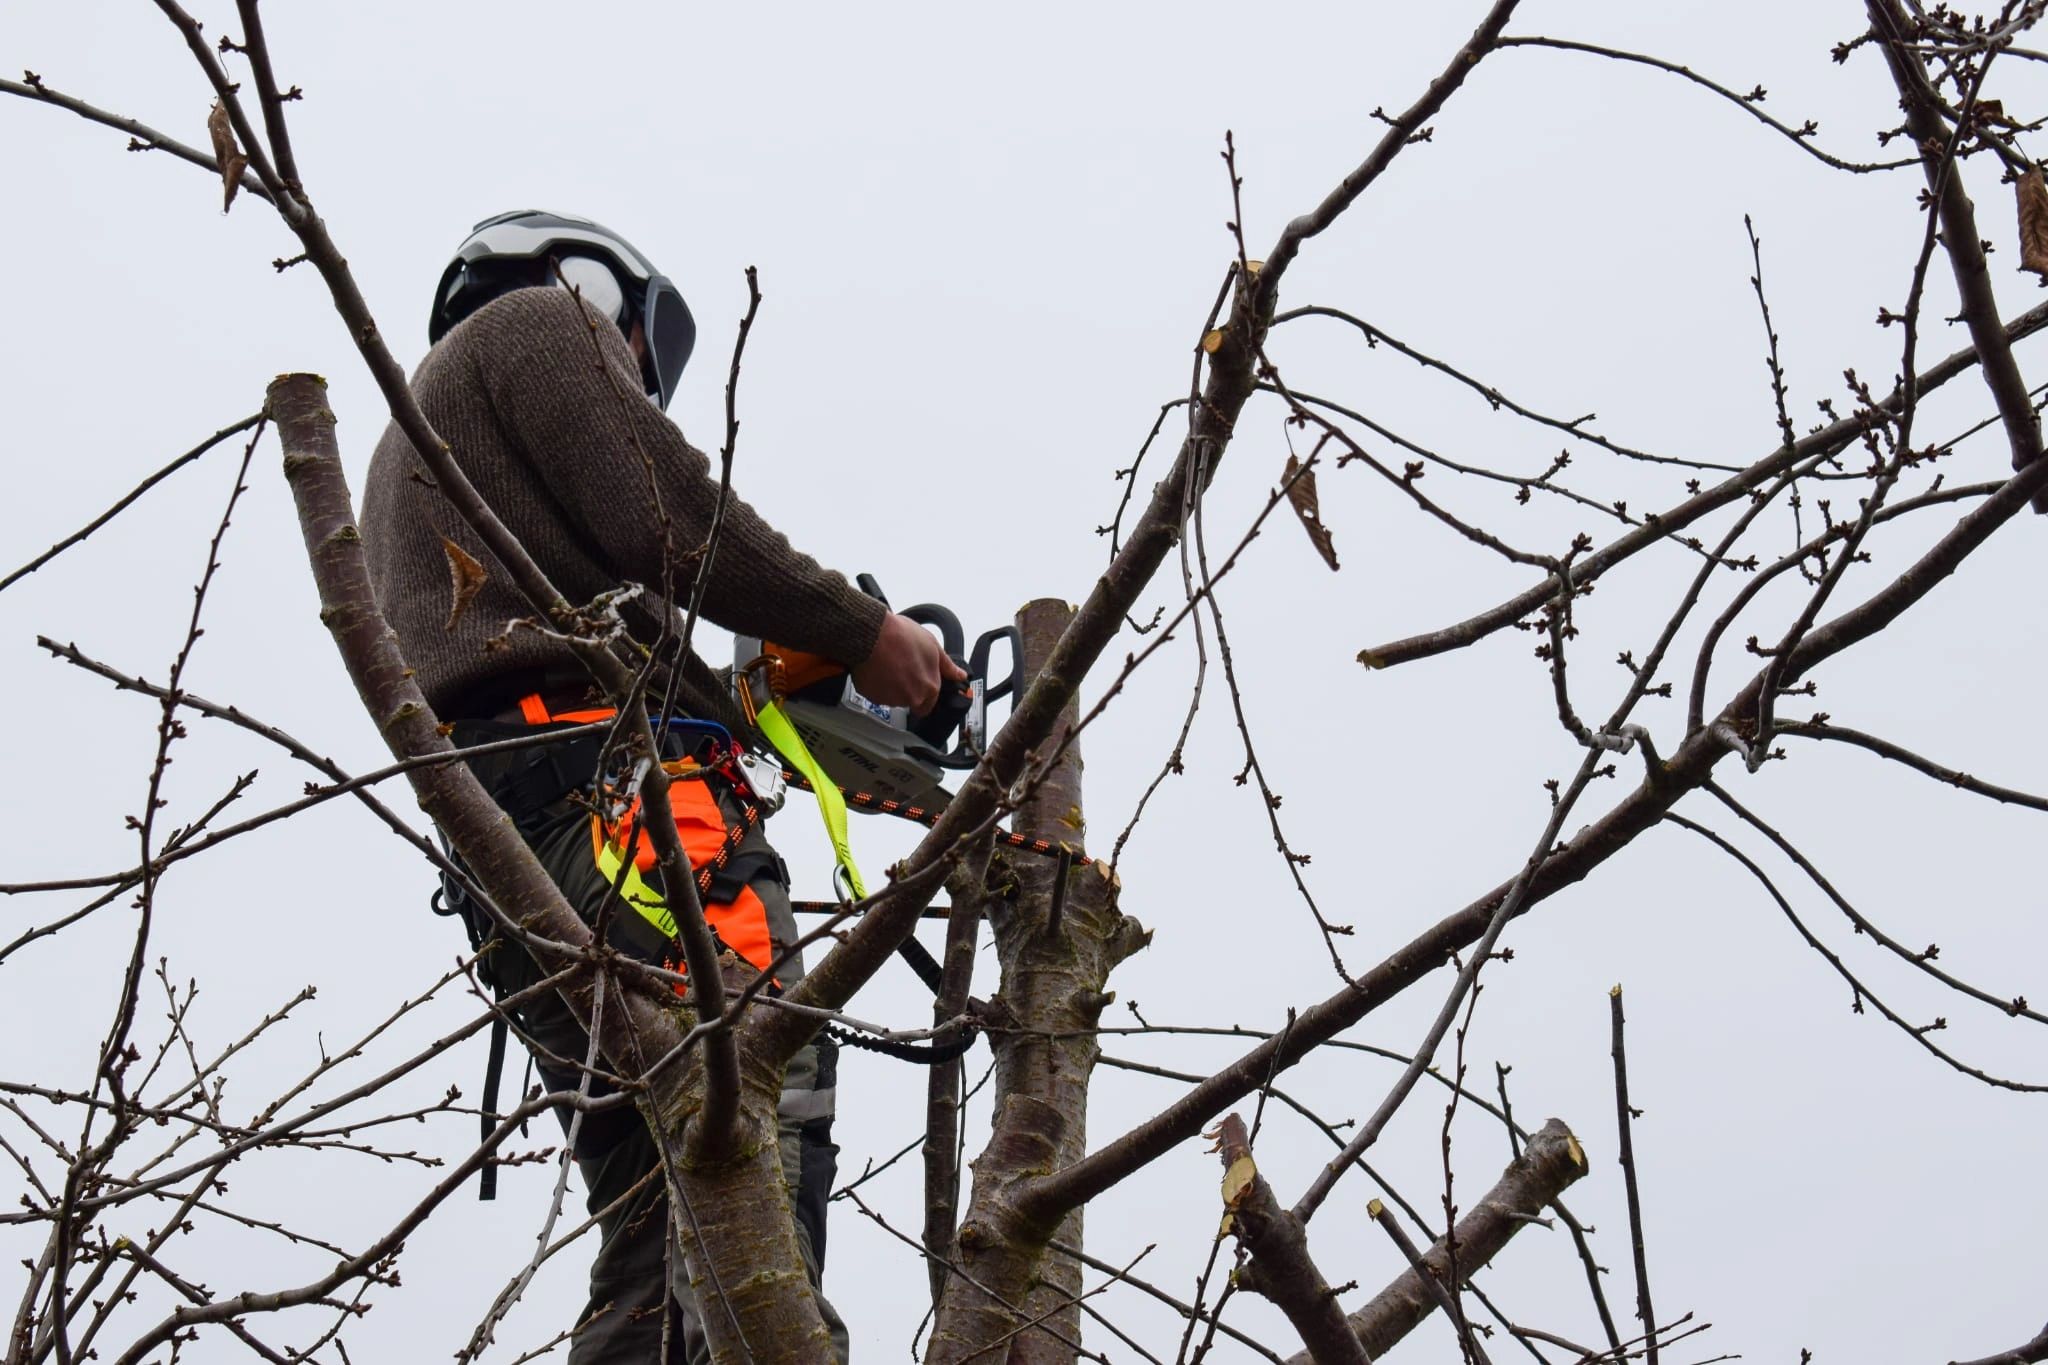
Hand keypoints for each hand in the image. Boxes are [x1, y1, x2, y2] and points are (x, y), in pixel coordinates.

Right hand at [852, 612, 967, 715]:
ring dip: (892, 686)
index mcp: (929, 688)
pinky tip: (878, 668)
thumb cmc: (901, 637)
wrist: (872, 635)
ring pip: (894, 698)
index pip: (930, 703)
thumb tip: (960, 675)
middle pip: (912, 701)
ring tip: (889, 664)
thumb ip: (947, 666)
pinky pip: (877, 694)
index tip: (918, 680)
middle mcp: (912, 698)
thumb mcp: (932, 645)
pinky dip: (877, 685)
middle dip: (908, 689)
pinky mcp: (872, 696)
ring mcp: (890, 699)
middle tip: (903, 669)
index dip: (925, 691)